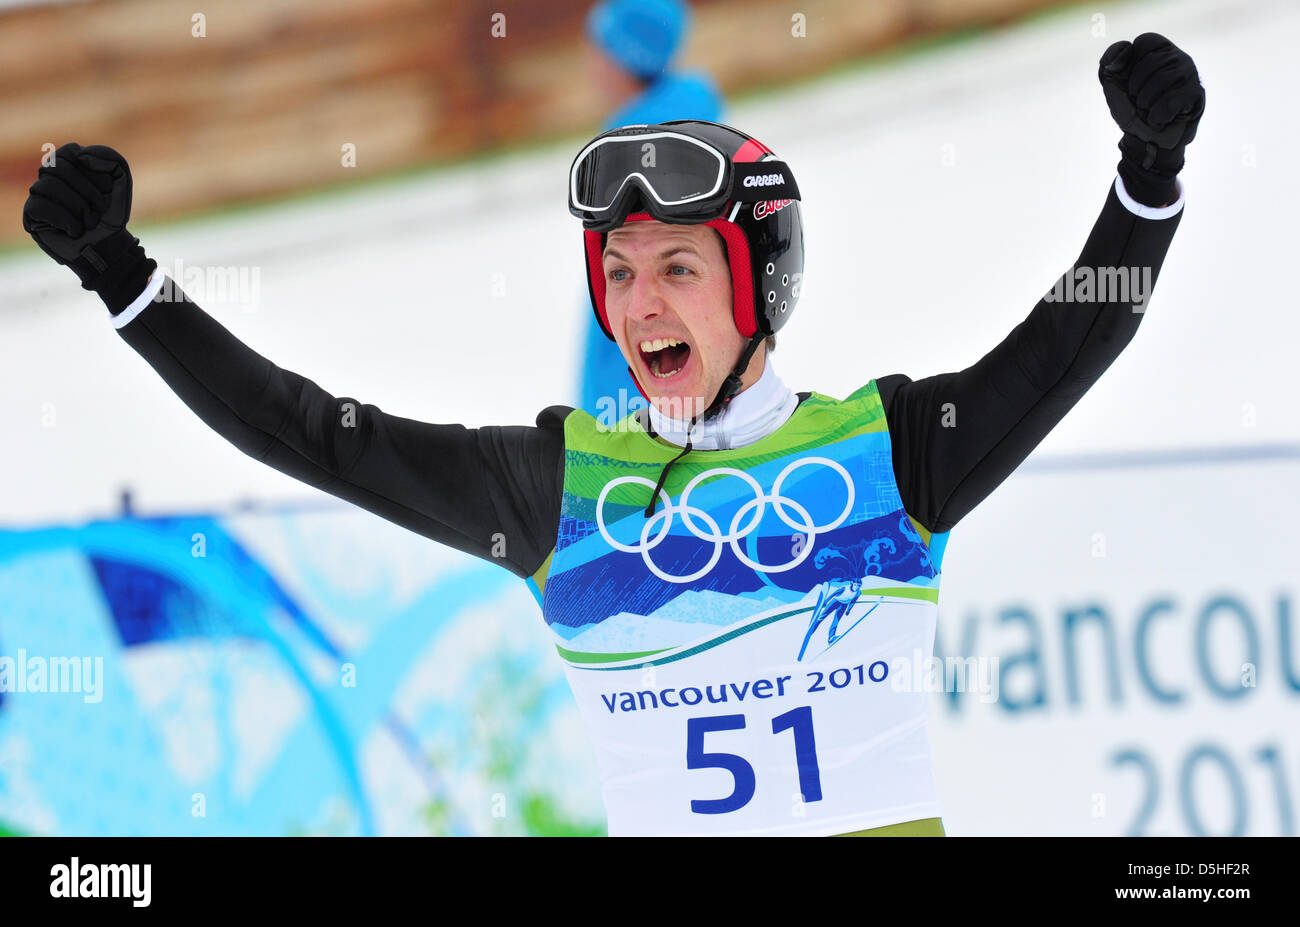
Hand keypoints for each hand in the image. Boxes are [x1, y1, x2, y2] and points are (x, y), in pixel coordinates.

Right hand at [22, 142, 154, 312]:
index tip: (106, 189)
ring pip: (48, 186)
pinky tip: (74, 230)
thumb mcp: (121, 183)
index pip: (70, 151)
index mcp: (68, 164)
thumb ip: (111, 159)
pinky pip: (40, 206)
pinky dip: (66, 220)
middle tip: (100, 208)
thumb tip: (82, 155)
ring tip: (89, 221)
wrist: (109, 245)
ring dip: (79, 208)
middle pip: (58, 167)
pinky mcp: (31, 214)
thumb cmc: (110, 214)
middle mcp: (49, 176)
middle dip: (88, 191)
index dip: (93, 172)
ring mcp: (38, 194)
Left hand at [1098, 33, 1204, 207]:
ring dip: (1145, 104)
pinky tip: (1158, 120)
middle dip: (1136, 89)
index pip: (1144, 42)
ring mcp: (1190, 74)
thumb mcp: (1113, 82)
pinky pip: (1171, 101)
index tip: (1130, 83)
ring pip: (1162, 80)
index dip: (1130, 66)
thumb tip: (1124, 49)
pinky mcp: (1196, 93)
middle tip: (1139, 102)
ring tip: (1148, 111)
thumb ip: (1111, 60)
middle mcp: (1178, 57)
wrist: (1144, 140)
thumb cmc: (1131, 108)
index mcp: (1159, 49)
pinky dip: (1157, 116)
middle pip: (1150, 63)